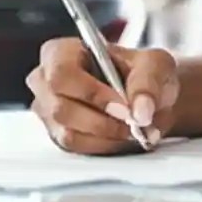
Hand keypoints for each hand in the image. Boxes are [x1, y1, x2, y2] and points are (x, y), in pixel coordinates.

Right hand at [26, 37, 179, 154]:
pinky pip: (76, 149)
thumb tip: (139, 110)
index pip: (61, 73)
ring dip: (106, 135)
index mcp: (61, 52)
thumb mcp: (155, 65)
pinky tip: (120, 136)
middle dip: (101, 120)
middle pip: (60, 107)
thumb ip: (148, 83)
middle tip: (131, 121)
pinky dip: (104, 146)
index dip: (90, 92)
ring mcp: (49, 111)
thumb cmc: (144, 75)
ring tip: (131, 129)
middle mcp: (46, 81)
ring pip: (69, 133)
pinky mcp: (59, 136)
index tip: (122, 104)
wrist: (149, 100)